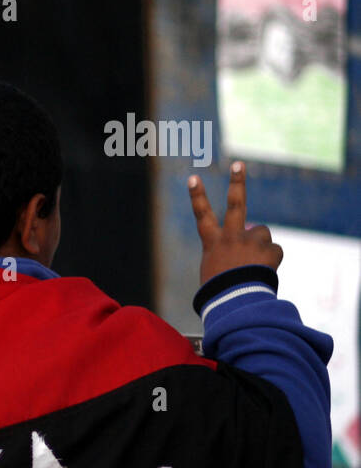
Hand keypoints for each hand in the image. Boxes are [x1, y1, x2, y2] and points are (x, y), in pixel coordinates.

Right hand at [188, 162, 282, 284]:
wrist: (236, 302)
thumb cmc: (220, 291)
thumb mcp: (214, 270)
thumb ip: (229, 251)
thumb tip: (253, 235)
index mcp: (213, 242)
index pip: (201, 214)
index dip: (197, 195)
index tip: (193, 178)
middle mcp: (231, 236)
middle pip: (235, 203)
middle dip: (236, 182)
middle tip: (238, 164)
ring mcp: (251, 242)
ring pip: (263, 233)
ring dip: (261, 245)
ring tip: (255, 263)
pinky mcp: (269, 251)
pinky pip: (275, 251)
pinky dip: (272, 260)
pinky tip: (264, 272)